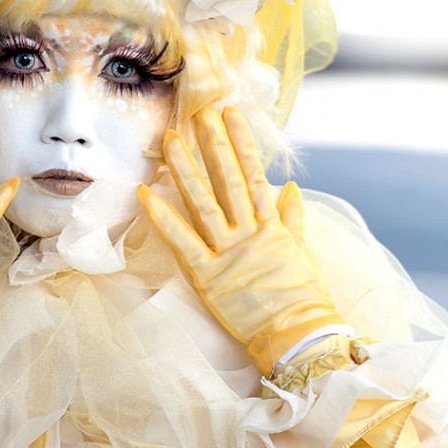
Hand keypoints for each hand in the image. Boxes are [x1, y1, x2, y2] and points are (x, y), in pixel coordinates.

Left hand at [139, 107, 343, 374]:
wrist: (300, 334)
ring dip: (186, 170)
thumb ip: (291, 218)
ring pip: (204, 203)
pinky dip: (164, 218)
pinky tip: (146, 194)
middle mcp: (249, 232)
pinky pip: (182, 242)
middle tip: (197, 113)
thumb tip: (290, 188)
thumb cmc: (301, 297)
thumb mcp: (299, 252)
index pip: (254, 174)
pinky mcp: (209, 276)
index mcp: (270, 225)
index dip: (242, 143)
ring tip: (170, 141)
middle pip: (228, 181)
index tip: (231, 114)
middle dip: (213, 145)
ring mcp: (228, 253)